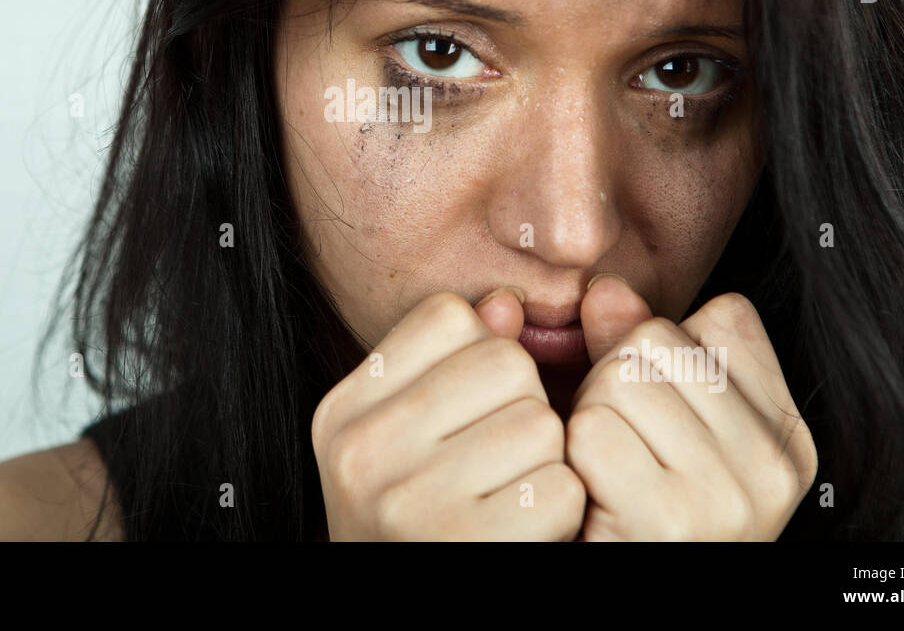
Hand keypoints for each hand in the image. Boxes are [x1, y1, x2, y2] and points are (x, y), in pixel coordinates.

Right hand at [311, 288, 587, 539]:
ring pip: (541, 422)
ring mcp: (411, 504)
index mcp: (341, 413)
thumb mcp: (404, 436)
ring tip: (505, 495)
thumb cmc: (418, 520)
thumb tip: (504, 304)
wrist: (397, 615)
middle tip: (494, 460)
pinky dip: (562, 509)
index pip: (448, 317)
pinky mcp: (472, 546)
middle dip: (520, 404)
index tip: (469, 407)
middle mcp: (362, 453)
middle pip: (504, 361)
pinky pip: (562, 486)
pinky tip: (524, 529)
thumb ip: (450, 362)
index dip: (482, 353)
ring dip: (544, 459)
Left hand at [565, 277, 817, 539]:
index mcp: (786, 437)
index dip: (661, 352)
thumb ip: (635, 344)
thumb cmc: (630, 512)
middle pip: (658, 340)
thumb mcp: (656, 422)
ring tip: (606, 474)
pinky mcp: (672, 522)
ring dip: (589, 420)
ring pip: (621, 379)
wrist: (626, 592)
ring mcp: (730, 497)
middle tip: (619, 449)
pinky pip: (592, 432)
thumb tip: (604, 288)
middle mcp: (773, 466)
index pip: (721, 317)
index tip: (659, 414)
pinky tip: (592, 499)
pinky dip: (574, 458)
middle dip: (614, 380)